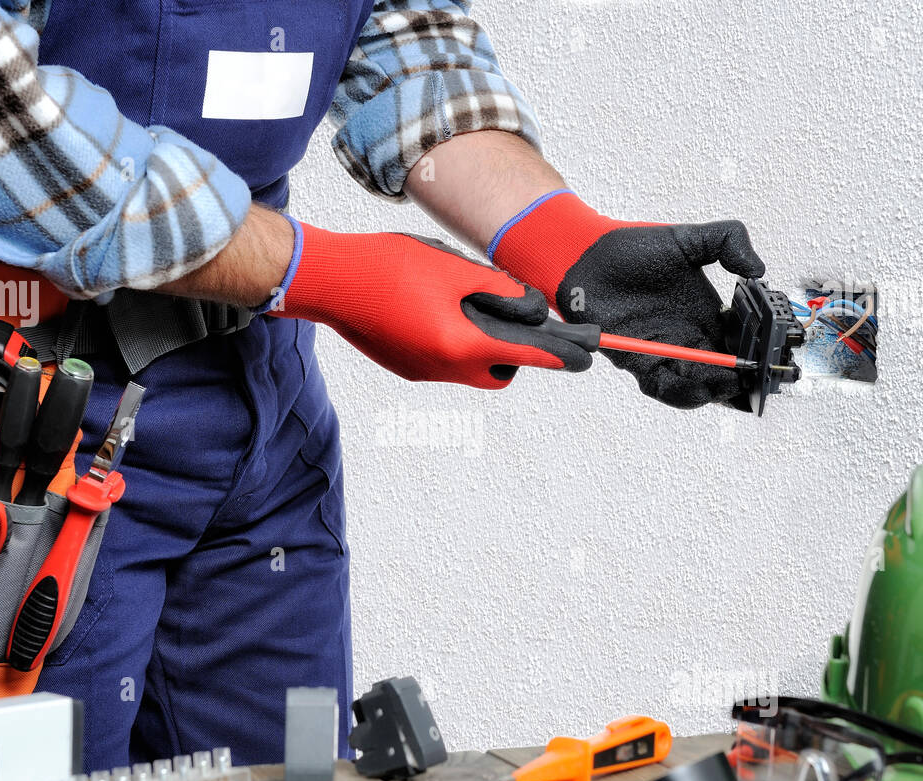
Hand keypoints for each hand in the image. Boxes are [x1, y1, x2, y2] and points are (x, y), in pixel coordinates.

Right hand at [272, 223, 591, 388]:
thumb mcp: (456, 269)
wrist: (331, 280)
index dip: (564, 354)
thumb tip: (530, 307)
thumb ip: (500, 290)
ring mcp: (423, 372)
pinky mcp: (407, 366)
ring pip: (472, 366)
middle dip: (517, 351)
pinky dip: (454, 340)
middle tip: (519, 320)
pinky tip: (434, 307)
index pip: (530, 355)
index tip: (590, 355)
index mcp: (462, 346)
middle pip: (502, 370)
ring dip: (483, 342)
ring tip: (467, 302)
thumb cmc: (392, 266)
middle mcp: (445, 369)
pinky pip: (445, 361)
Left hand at [491, 192, 764, 408]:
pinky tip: (697, 390)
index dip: (754, 349)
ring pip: (695, 383)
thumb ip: (728, 242)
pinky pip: (661, 386)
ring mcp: (662, 351)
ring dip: (714, 388)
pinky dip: (681, 393)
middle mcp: (687, 336)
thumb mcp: (688, 239)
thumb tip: (759, 269)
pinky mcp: (636, 361)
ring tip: (727, 384)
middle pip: (721, 369)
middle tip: (753, 377)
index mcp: (704, 312)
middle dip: (739, 378)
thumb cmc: (632, 247)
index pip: (737, 340)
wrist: (585, 257)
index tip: (768, 352)